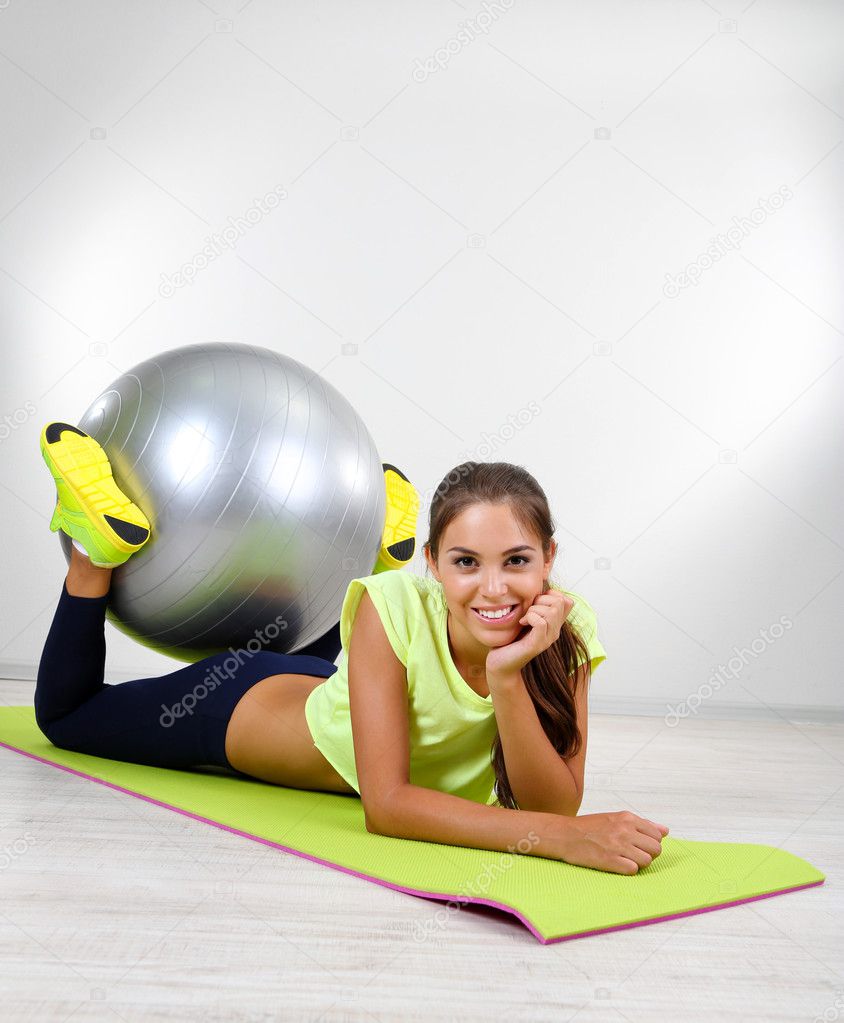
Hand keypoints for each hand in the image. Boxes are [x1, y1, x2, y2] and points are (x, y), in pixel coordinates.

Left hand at [485, 585, 573, 679]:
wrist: (499, 662)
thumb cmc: (510, 638)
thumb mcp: (525, 616)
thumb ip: (535, 605)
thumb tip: (542, 587)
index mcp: (554, 624)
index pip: (567, 601)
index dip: (552, 595)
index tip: (536, 602)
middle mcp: (554, 631)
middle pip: (560, 602)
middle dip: (541, 600)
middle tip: (528, 611)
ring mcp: (547, 639)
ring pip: (552, 611)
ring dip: (534, 609)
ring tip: (524, 618)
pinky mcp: (537, 645)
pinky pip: (541, 622)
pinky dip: (530, 617)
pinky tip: (522, 623)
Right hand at [550, 811, 669, 874]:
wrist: (565, 835)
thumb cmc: (590, 827)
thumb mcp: (616, 818)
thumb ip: (642, 824)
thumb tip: (665, 830)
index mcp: (627, 818)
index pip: (657, 834)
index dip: (650, 842)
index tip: (639, 844)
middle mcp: (625, 830)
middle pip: (656, 849)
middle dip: (648, 854)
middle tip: (632, 854)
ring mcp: (618, 845)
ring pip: (647, 861)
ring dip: (638, 863)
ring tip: (624, 859)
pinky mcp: (610, 860)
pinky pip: (633, 870)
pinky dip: (628, 870)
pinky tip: (617, 864)